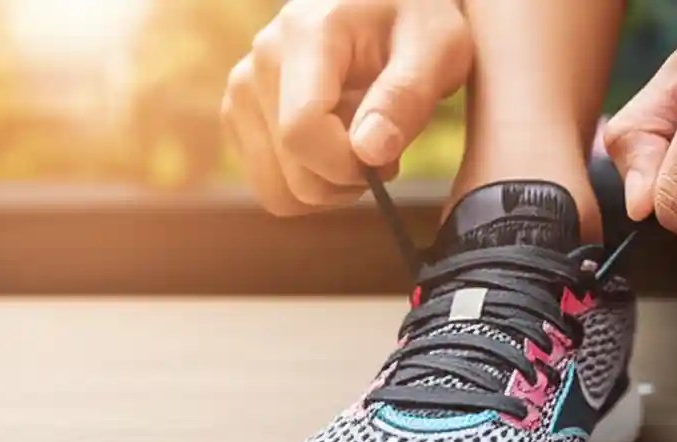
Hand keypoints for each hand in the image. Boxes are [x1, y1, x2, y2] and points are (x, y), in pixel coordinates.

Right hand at [221, 0, 471, 215]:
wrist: (379, 3)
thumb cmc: (417, 20)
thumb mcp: (438, 48)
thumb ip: (406, 97)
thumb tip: (368, 153)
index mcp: (305, 35)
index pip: (302, 132)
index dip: (347, 166)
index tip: (388, 159)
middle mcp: (259, 62)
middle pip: (291, 171)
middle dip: (345, 181)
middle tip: (383, 153)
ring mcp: (241, 91)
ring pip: (275, 189)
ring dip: (326, 187)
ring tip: (359, 147)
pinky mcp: (238, 115)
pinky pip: (268, 185)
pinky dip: (306, 182)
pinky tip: (334, 146)